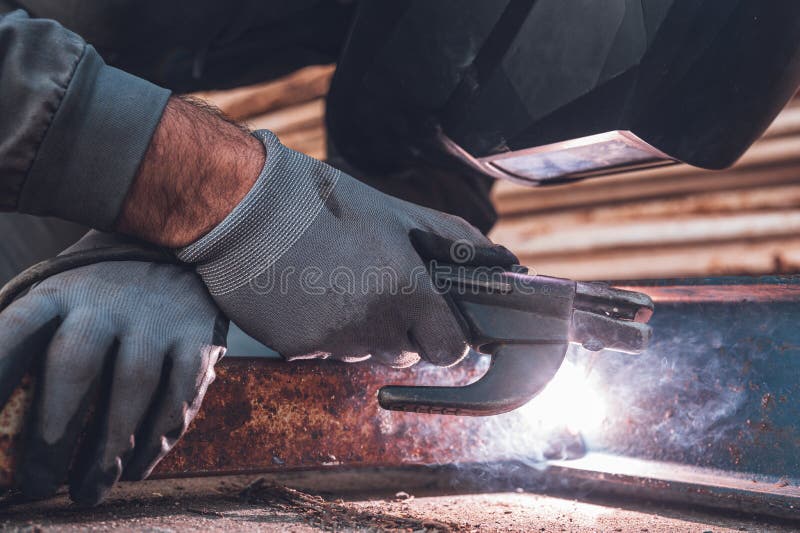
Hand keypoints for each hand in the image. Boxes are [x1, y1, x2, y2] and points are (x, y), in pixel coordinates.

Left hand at [0, 231, 226, 504]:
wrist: (186, 252)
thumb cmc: (103, 292)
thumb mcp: (60, 294)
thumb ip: (26, 340)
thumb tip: (0, 400)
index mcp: (59, 292)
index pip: (14, 331)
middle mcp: (105, 301)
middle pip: (73, 366)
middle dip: (52, 436)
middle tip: (38, 486)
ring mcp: (156, 317)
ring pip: (131, 388)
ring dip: (108, 450)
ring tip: (89, 491)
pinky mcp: (197, 335)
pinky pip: (179, 395)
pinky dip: (157, 439)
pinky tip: (138, 468)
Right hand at [179, 130, 516, 367]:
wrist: (248, 211)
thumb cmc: (327, 205)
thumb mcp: (397, 214)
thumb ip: (453, 238)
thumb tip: (504, 258)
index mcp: (407, 292)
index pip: (450, 350)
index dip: (446, 336)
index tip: (435, 321)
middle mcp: (374, 325)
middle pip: (406, 354)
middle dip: (402, 330)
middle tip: (379, 289)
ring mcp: (334, 342)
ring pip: (364, 355)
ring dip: (361, 331)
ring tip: (338, 284)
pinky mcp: (297, 350)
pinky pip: (325, 354)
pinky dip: (324, 332)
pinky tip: (310, 294)